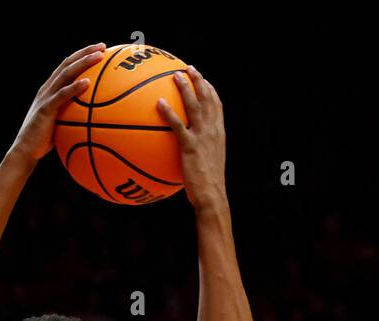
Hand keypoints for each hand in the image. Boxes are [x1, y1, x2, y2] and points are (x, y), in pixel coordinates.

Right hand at [10, 43, 105, 160]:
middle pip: (67, 63)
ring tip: (99, 57)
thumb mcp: (60, 123)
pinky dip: (74, 87)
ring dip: (83, 63)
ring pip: (65, 74)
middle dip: (85, 52)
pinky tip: (87, 82)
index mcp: (50, 89)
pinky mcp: (46, 108)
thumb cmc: (44, 141)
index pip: (66, 66)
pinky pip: (62, 95)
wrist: (25, 150)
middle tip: (102, 46)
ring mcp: (45, 97)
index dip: (81, 55)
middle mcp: (47, 89)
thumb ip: (72, 115)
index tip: (99, 50)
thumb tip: (93, 118)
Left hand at [158, 65, 225, 209]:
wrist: (212, 194)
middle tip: (188, 68)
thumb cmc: (207, 185)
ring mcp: (202, 137)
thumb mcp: (208, 163)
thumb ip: (200, 151)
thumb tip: (188, 150)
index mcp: (219, 133)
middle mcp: (213, 130)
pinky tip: (159, 103)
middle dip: (198, 80)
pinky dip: (169, 112)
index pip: (217, 105)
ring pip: (194, 106)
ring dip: (185, 88)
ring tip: (175, 75)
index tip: (203, 79)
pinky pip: (178, 125)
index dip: (210, 90)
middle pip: (207, 98)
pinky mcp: (190, 146)